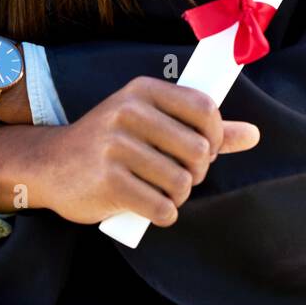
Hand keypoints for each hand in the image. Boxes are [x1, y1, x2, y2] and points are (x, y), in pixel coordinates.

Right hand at [32, 75, 259, 225]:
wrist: (51, 165)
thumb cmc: (112, 143)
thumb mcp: (153, 122)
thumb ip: (204, 128)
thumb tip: (254, 135)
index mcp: (143, 90)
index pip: (205, 109)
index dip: (217, 136)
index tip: (205, 150)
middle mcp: (128, 112)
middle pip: (199, 150)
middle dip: (197, 171)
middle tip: (180, 176)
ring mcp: (115, 147)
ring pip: (182, 183)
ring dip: (179, 196)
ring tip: (163, 191)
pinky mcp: (107, 183)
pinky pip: (162, 208)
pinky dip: (164, 214)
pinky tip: (152, 208)